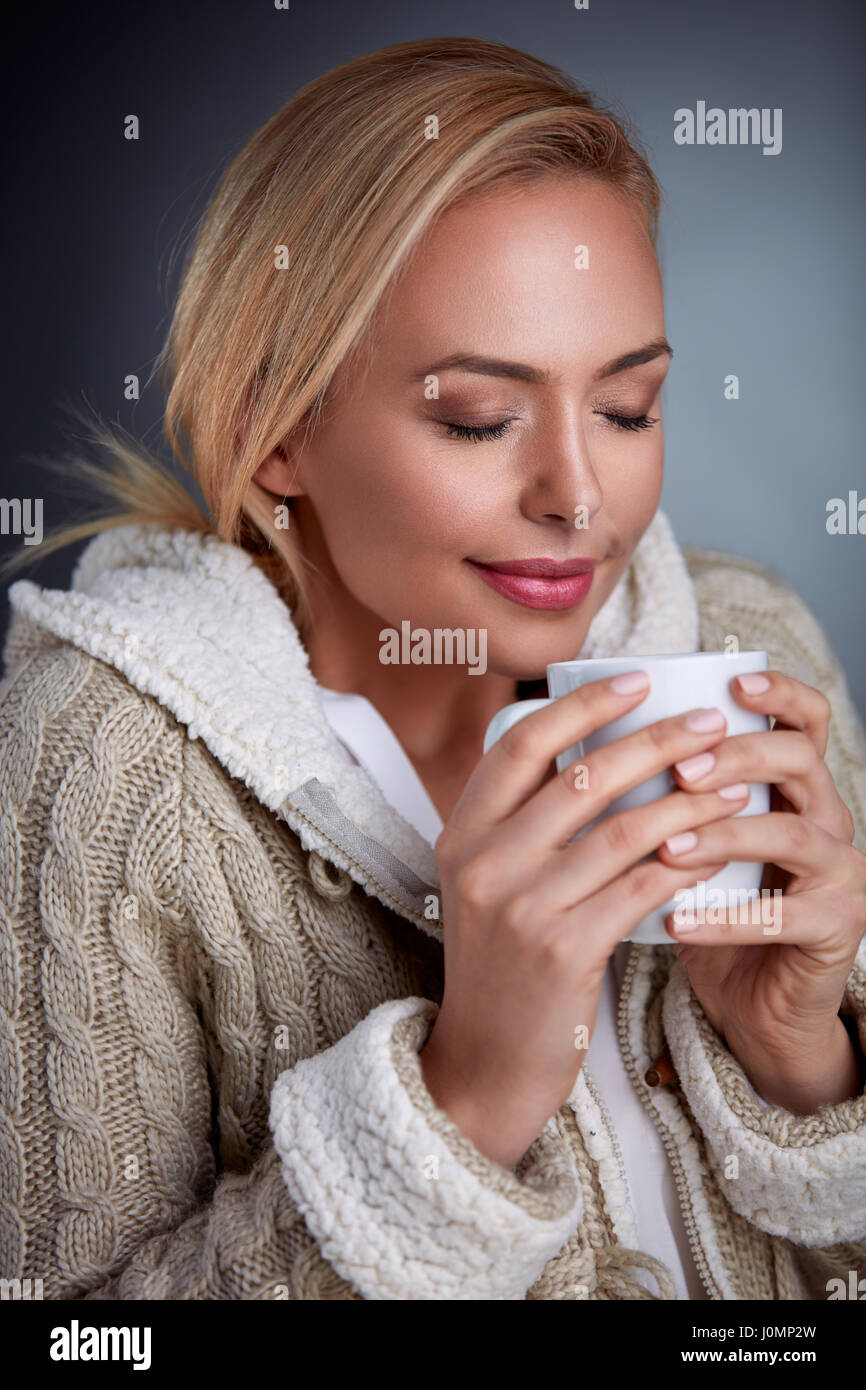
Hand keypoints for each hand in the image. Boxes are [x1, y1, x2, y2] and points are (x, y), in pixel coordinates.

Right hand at [422, 672, 748, 1168]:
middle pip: (582, 777)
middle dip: (657, 740)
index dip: (584, 705)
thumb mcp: (485, 884)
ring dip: (690, 801)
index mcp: (460, 834)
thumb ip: (522, 825)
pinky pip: (642, 888)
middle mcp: (482, 863)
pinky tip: (719, 851)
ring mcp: (519, 906)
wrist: (485, 1063)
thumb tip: (599, 754)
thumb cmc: (501, 966)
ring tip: (733, 781)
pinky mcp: (563, 950)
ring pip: (624, 829)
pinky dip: (687, 864)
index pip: (521, 743)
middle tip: (711, 722)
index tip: (639, 680)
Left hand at [656, 668, 865, 1110]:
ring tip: (666, 847)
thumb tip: (584, 745)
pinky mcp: (836, 928)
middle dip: (736, 757)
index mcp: (793, 786)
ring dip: (724, 835)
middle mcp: (826, 817)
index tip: (730, 685)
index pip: (804, 719)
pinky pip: (782, 915)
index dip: (778, 693)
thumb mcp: (688, 841)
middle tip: (679, 770)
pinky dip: (724, 917)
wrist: (754, 1003)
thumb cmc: (710, 908)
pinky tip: (675, 920)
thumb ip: (664, 795)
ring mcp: (839, 872)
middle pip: (799, 759)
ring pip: (792, 834)